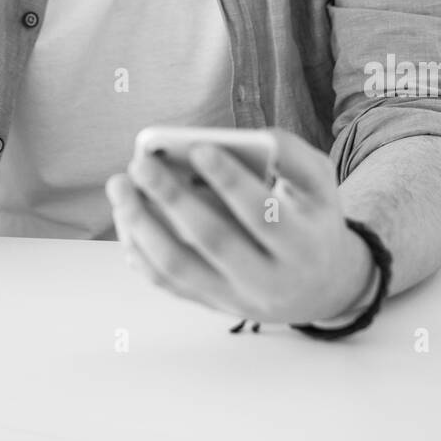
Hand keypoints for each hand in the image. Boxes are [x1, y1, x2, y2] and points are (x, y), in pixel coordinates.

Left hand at [105, 129, 374, 325]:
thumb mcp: (321, 183)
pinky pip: (167, 282)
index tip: (198, 147)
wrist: (321, 286)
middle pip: (214, 241)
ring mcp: (236, 298)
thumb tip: (252, 137)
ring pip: (180, 267)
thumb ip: (292, 156)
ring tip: (119, 186)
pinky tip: (125, 216)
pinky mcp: (211, 303)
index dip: (231, 182)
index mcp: (304, 246)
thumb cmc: (312, 218)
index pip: (264, 216)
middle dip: (172, 199)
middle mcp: (270, 280)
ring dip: (142, 226)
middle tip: (140, 163)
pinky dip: (140, 250)